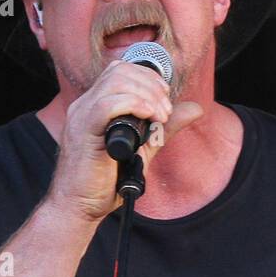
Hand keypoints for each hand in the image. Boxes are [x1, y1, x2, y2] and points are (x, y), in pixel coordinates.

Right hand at [49, 59, 202, 221]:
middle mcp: (85, 104)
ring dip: (147, 94)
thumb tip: (196, 108)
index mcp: (95, 105)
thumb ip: (166, 127)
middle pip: (120, 70)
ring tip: (160, 116)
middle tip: (166, 110)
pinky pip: (107, 104)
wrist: (80, 207)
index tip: (166, 98)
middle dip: (151, 84)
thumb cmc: (105, 181)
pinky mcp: (83, 131)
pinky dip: (134, 105)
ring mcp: (81, 115)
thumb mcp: (144, 148)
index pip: (119, 69)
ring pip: (115, 81)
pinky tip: (149, 118)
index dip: (148, 77)